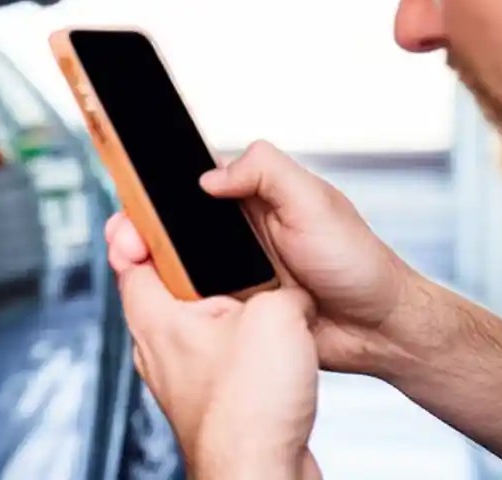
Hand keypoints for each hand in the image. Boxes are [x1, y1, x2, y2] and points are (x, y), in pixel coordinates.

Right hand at [108, 140, 419, 374]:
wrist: (377, 330)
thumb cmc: (356, 261)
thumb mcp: (314, 202)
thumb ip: (265, 172)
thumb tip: (207, 178)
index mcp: (250, 198)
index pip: (188, 183)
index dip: (156, 188)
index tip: (133, 199)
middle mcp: (233, 233)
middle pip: (170, 224)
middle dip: (140, 228)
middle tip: (124, 242)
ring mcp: (228, 272)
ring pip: (171, 263)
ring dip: (149, 265)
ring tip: (128, 265)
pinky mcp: (228, 308)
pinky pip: (188, 303)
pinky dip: (169, 301)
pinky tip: (153, 300)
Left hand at [109, 216, 319, 477]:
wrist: (264, 474)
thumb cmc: (250, 411)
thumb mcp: (275, 317)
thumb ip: (280, 288)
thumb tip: (294, 296)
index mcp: (153, 317)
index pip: (127, 252)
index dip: (139, 221)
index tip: (152, 201)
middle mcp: (159, 346)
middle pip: (164, 281)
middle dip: (194, 259)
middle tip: (220, 242)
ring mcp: (183, 374)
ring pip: (198, 319)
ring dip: (227, 302)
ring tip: (260, 292)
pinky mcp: (212, 397)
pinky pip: (224, 352)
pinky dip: (246, 339)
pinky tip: (276, 341)